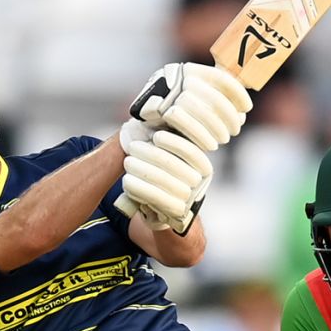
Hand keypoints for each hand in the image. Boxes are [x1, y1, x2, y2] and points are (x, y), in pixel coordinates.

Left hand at [119, 119, 212, 234]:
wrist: (167, 211)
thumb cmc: (165, 175)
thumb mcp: (171, 156)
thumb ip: (167, 141)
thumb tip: (156, 118)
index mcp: (203, 166)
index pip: (192, 151)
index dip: (174, 142)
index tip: (156, 136)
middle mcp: (200, 182)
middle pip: (174, 165)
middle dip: (150, 153)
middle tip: (133, 147)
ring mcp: (189, 198)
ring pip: (163, 181)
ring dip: (142, 169)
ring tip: (127, 162)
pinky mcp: (176, 212)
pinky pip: (156, 198)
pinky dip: (140, 188)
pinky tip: (127, 181)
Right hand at [130, 62, 251, 150]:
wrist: (144, 132)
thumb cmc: (178, 121)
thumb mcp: (198, 106)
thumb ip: (216, 103)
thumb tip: (242, 111)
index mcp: (191, 71)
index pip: (221, 77)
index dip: (237, 93)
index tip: (247, 108)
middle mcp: (178, 77)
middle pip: (212, 96)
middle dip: (228, 116)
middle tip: (235, 131)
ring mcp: (166, 91)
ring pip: (200, 109)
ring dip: (216, 128)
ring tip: (223, 140)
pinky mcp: (157, 107)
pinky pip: (183, 120)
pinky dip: (201, 135)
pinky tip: (210, 145)